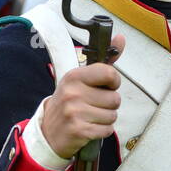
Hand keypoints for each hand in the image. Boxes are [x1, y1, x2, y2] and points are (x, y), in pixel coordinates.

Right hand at [39, 34, 125, 158]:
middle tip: (92, 106)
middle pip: (115, 99)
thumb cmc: (69, 103)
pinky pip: (107, 130)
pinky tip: (89, 128)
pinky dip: (102, 131)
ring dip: (105, 119)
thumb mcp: (80, 80)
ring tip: (90, 117)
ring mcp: (74, 112)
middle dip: (109, 105)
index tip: (106, 86)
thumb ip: (104, 62)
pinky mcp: (79, 131)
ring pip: (112, 115)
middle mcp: (72, 92)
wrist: (49, 131)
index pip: (109, 73)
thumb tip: (121, 38)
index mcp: (74, 76)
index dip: (113, 81)